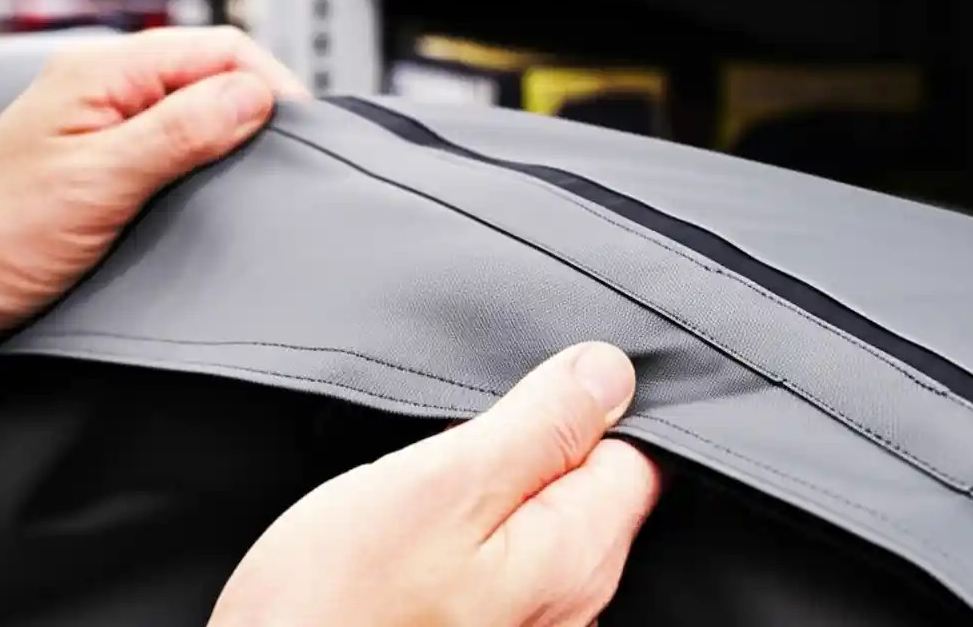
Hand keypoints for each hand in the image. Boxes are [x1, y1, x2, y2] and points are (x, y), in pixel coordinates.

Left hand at [0, 26, 306, 396]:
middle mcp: (106, 86)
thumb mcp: (100, 182)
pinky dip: (209, 159)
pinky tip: (216, 189)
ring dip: (234, 138)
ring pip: (201, 108)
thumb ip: (179, 132)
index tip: (300, 133)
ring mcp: (109, 120)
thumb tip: (253, 95)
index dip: (270, 84)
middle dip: (257, 111)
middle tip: (284, 162)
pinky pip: (180, 140)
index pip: (218, 48)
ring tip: (253, 178)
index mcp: (101, 72)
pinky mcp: (111, 156)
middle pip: (214, 74)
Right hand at [209, 342, 661, 626]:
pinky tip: (416, 533)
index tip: (519, 400)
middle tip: (451, 445)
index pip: (636, 453)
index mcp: (577, 554)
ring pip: (537, 521)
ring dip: (491, 489)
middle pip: (588, 488)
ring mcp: (528, 626)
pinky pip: (499, 560)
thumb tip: (611, 372)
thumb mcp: (440, 485)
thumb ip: (538, 426)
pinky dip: (466, 531)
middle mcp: (571, 603)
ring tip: (426, 488)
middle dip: (530, 447)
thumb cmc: (336, 608)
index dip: (582, 406)